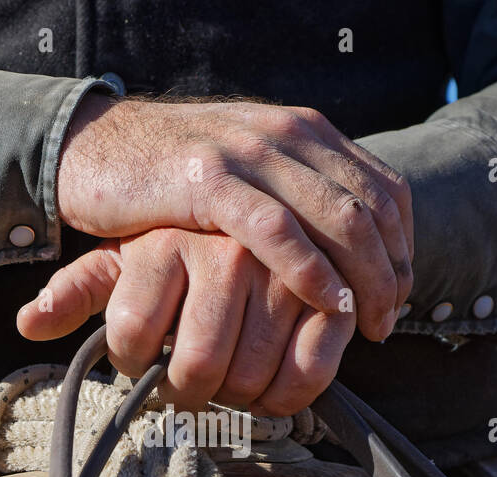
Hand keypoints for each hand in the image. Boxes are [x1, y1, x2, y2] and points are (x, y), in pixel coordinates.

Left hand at [17, 229, 354, 415]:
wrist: (255, 188)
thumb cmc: (177, 238)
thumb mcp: (122, 255)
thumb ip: (79, 290)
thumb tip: (28, 324)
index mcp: (166, 243)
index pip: (133, 339)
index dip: (134, 364)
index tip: (143, 357)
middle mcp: (225, 252)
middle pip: (195, 369)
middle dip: (189, 392)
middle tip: (192, 383)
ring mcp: (282, 274)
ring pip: (248, 379)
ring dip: (237, 398)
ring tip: (231, 380)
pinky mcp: (330, 294)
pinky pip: (308, 372)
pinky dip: (288, 397)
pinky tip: (272, 390)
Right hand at [56, 95, 412, 341]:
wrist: (94, 148)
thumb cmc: (172, 178)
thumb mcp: (247, 177)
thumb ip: (292, 198)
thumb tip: (339, 250)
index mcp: (302, 132)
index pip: (383, 189)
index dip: (401, 247)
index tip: (397, 296)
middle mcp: (286, 135)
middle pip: (370, 208)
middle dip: (389, 272)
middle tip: (386, 322)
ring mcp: (249, 155)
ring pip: (336, 218)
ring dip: (363, 278)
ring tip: (365, 323)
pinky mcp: (209, 182)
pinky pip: (277, 230)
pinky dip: (311, 270)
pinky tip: (326, 303)